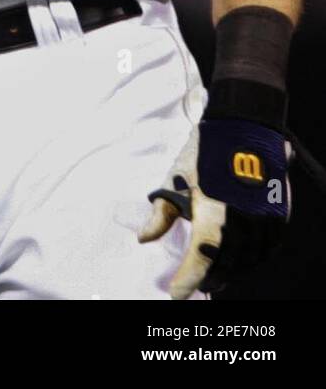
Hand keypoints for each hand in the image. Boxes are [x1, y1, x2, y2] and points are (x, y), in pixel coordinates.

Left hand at [139, 114, 289, 297]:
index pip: (200, 260)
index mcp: (213, 215)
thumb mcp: (174, 180)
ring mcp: (264, 221)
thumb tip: (143, 240)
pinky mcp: (277, 216)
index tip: (175, 294)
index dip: (187, 280)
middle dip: (208, 279)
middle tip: (193, 286)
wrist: (242, 127)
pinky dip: (251, 260)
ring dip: (231, 272)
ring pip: (248, 261)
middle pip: (226, 265)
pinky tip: (240, 261)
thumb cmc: (202, 153)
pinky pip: (265, 250)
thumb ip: (161, 215)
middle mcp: (242, 223)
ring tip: (215, 278)